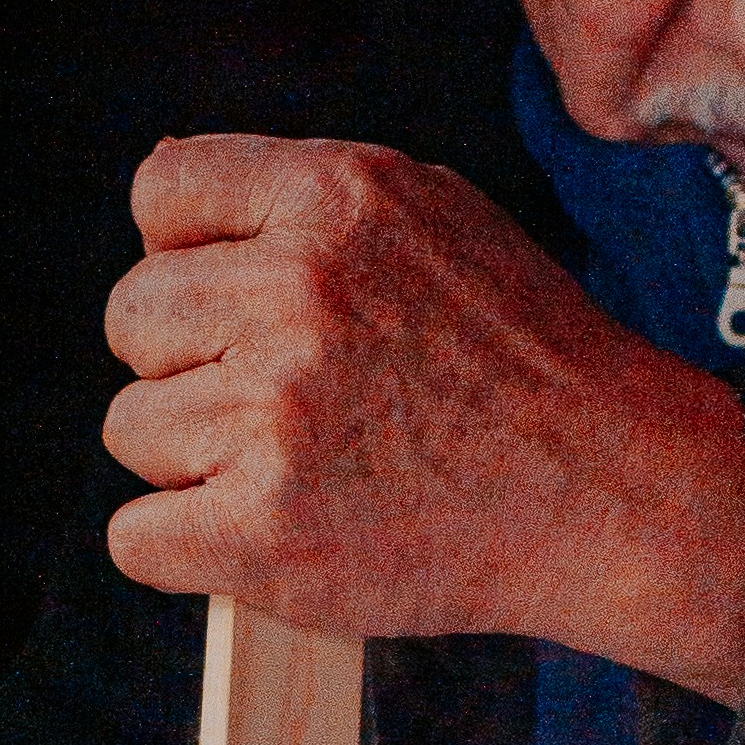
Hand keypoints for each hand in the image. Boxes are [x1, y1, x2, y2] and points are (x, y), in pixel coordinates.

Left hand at [102, 133, 744, 703]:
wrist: (612, 494)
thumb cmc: (525, 361)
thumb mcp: (437, 217)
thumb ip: (309, 204)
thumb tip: (174, 204)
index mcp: (335, 200)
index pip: (163, 195)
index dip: (189, 254)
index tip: (244, 305)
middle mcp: (296, 295)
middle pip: (134, 319)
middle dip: (191, 362)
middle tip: (285, 402)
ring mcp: (274, 417)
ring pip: (133, 429)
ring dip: (196, 460)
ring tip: (302, 469)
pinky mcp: (264, 532)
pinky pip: (135, 538)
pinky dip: (185, 549)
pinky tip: (266, 535)